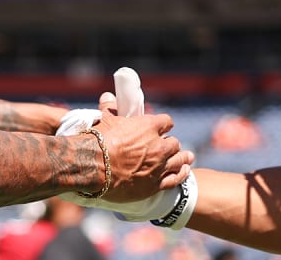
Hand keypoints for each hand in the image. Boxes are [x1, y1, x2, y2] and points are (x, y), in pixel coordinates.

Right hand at [57, 68, 197, 227]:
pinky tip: (184, 172)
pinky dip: (180, 174)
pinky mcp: (154, 185)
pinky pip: (174, 179)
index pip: (166, 122)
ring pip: (179, 161)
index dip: (164, 125)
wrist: (92, 167)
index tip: (162, 127)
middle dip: (171, 143)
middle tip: (168, 146)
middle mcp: (158, 146)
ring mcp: (158, 166)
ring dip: (182, 158)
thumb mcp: (104, 119)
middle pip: (174, 143)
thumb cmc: (97, 140)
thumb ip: (110, 108)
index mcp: (149, 126)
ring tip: (187, 157)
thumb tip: (108, 96)